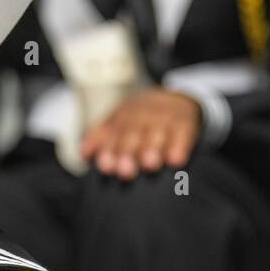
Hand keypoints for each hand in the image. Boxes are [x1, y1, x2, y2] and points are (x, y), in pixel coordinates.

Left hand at [79, 88, 200, 179]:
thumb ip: (100, 139)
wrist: (175, 99)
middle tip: (125, 171)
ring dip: (153, 149)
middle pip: (133, 135)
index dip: (109, 151)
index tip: (106, 167)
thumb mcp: (119, 123)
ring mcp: (164, 119)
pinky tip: (176, 160)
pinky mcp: (186, 123)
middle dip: (128, 152)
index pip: (113, 135)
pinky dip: (180, 147)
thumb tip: (83, 154)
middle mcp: (142, 117)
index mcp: (122, 119)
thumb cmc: (140, 120)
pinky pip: (183, 135)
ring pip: (157, 134)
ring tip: (150, 164)